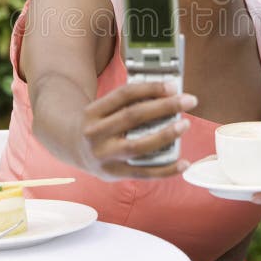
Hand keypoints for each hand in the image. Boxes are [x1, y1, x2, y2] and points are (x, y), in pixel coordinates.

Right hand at [79, 80, 197, 180]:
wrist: (71, 148)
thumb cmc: (98, 124)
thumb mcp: (103, 108)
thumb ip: (127, 103)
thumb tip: (167, 96)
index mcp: (93, 112)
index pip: (124, 95)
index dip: (150, 88)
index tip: (173, 86)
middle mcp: (95, 134)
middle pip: (133, 117)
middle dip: (164, 107)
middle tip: (188, 100)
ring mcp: (104, 156)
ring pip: (138, 146)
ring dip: (166, 134)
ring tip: (185, 124)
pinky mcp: (113, 174)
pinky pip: (144, 173)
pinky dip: (166, 170)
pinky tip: (183, 163)